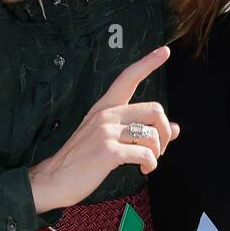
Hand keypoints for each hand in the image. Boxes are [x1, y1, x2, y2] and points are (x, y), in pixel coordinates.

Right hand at [27, 45, 179, 212]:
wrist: (53, 179)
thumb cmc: (82, 159)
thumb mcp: (108, 138)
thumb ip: (140, 131)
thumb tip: (175, 129)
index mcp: (105, 108)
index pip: (127, 78)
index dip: (147, 63)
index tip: (164, 51)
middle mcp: (106, 114)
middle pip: (154, 110)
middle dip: (165, 132)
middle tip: (159, 149)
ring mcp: (106, 132)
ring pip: (152, 134)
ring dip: (157, 153)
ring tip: (147, 162)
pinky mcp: (108, 151)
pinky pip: (144, 153)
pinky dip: (150, 163)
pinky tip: (143, 169)